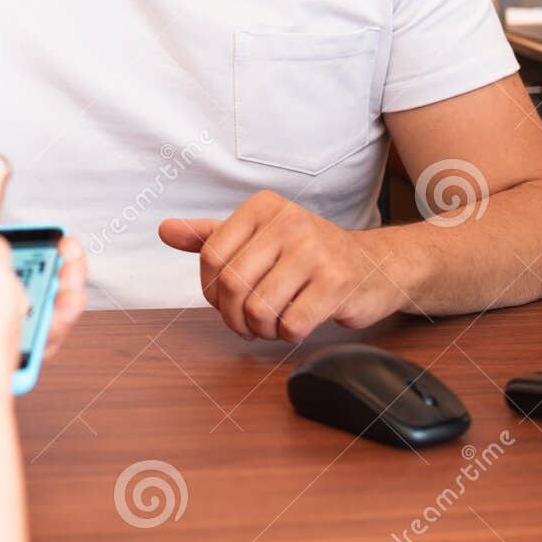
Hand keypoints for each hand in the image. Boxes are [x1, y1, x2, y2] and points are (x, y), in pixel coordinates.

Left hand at [159, 192, 412, 342]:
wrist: (377, 266)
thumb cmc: (309, 255)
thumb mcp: (258, 238)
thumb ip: (210, 236)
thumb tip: (164, 230)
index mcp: (263, 207)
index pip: (210, 256)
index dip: (211, 291)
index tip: (225, 301)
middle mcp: (288, 221)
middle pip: (232, 285)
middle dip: (234, 316)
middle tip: (248, 323)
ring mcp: (315, 250)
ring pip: (258, 309)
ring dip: (262, 329)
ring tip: (274, 322)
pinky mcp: (337, 281)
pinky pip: (291, 325)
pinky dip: (288, 335)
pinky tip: (298, 324)